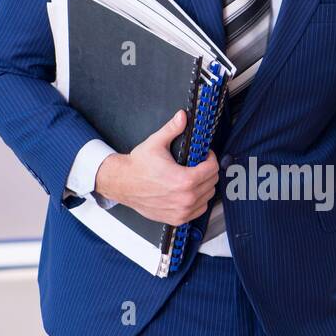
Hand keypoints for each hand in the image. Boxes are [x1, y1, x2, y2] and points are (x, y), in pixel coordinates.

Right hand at [94, 110, 218, 225]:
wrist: (122, 184)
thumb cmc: (137, 167)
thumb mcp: (155, 144)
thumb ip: (172, 129)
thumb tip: (182, 116)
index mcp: (184, 180)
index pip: (212, 168)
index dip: (210, 158)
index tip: (205, 155)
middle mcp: (185, 198)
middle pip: (212, 182)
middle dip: (208, 170)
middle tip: (199, 164)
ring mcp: (182, 210)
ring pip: (208, 196)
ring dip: (205, 186)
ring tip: (195, 177)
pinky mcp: (177, 218)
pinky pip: (199, 210)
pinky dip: (199, 201)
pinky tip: (190, 191)